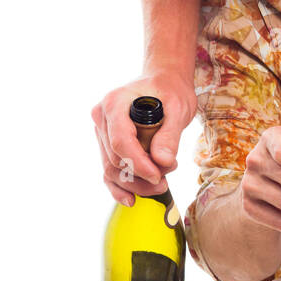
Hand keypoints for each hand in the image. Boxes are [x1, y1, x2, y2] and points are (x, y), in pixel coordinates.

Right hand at [93, 70, 197, 204]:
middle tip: (168, 176)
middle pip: (115, 159)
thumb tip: (162, 161)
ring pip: (111, 169)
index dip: (138, 164)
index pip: (121, 142)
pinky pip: (108, 169)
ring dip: (135, 183)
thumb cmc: (171, 90)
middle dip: (141, 175)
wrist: (163, 81)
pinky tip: (131, 199)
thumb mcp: (179, 107)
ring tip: (162, 183)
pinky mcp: (106, 143)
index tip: (159, 176)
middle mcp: (102, 117)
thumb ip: (170, 134)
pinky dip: (119, 186)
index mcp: (115, 103)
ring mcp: (101, 131)